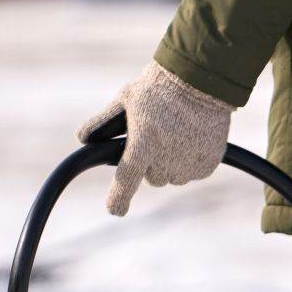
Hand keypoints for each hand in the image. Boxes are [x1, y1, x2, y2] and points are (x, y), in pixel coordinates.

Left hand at [77, 62, 233, 215]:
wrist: (204, 80)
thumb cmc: (159, 87)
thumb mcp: (127, 98)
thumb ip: (104, 121)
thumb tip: (83, 138)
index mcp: (144, 142)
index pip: (127, 179)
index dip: (118, 198)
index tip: (114, 210)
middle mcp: (167, 158)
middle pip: (153, 178)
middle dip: (150, 164)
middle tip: (156, 138)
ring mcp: (189, 163)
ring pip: (173, 177)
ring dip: (171, 164)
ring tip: (176, 134)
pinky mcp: (208, 165)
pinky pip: (193, 172)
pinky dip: (190, 161)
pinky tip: (192, 138)